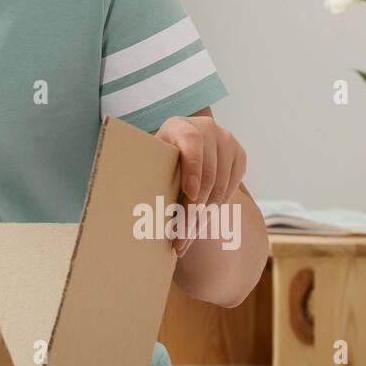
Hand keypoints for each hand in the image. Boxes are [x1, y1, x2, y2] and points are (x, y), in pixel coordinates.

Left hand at [155, 114, 246, 257]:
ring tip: (185, 239)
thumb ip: (146, 171)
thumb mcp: (151, 159)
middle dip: (193, 210)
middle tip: (180, 237)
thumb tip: (127, 199)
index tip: (189, 194)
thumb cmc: (158, 158)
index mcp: (179, 125)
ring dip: (202, 218)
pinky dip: (214, 210)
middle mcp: (206, 128)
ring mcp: (226, 141)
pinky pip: (230, 190)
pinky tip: (198, 226)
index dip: (192, 169)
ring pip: (220, 187)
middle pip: (207, 174)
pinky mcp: (239, 156)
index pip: (191, 143)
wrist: (183, 149)